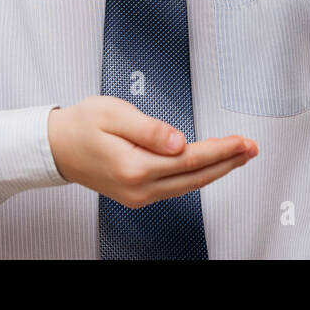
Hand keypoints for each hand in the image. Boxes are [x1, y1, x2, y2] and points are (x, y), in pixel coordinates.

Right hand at [47, 96, 258, 207]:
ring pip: (188, 186)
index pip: (189, 160)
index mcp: (134, 166)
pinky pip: (176, 187)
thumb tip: (180, 142)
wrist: (57, 146)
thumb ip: (149, 129)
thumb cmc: (82, 124)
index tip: (242, 142)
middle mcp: (138, 188)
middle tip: (252, 148)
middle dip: (228, 162)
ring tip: (240, 155)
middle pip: (195, 177)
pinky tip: (210, 164)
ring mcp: (138, 196)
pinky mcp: (137, 195)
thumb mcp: (114, 114)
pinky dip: (198, 175)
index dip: (220, 150)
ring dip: (217, 170)